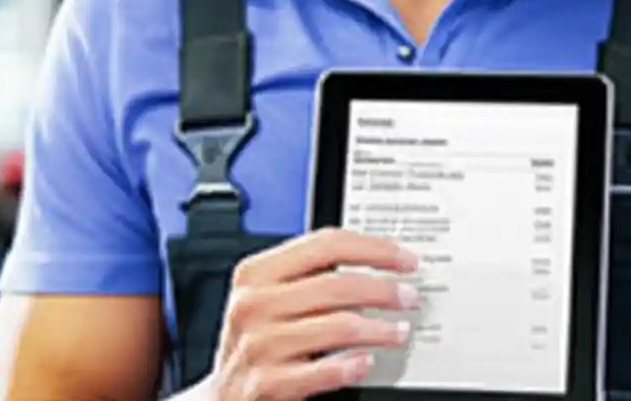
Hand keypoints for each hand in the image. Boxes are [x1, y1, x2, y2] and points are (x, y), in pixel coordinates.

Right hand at [208, 227, 420, 399]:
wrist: (220, 398)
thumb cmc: (256, 342)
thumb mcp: (269, 298)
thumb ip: (310, 275)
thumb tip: (377, 261)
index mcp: (256, 273)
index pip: (326, 244)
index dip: (374, 249)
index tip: (405, 260)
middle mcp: (253, 305)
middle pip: (338, 284)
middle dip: (385, 290)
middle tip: (410, 297)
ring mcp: (258, 345)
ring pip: (338, 326)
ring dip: (379, 329)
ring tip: (399, 331)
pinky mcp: (265, 384)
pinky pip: (322, 371)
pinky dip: (352, 366)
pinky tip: (367, 361)